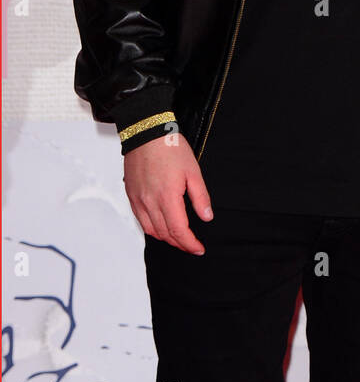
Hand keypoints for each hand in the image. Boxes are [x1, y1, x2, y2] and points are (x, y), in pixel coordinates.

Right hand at [123, 134, 212, 254]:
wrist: (146, 133)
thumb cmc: (170, 148)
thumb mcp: (193, 171)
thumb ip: (200, 197)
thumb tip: (206, 217)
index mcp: (167, 197)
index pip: (179, 231)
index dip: (190, 244)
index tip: (198, 249)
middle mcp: (150, 202)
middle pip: (165, 234)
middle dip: (180, 243)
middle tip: (192, 245)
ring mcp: (138, 200)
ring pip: (151, 230)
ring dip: (166, 238)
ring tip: (179, 238)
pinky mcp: (131, 195)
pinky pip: (141, 220)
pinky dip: (152, 228)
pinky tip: (161, 226)